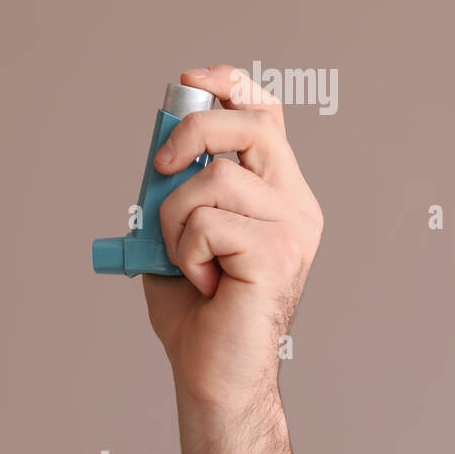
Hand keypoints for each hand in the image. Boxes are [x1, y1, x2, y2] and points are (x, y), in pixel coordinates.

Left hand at [143, 65, 323, 418]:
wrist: (212, 372)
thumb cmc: (196, 310)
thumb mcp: (175, 235)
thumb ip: (174, 192)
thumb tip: (160, 154)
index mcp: (276, 193)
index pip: (267, 116)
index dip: (231, 86)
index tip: (190, 81)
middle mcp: (295, 203)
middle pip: (250, 125)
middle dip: (192, 132)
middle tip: (161, 169)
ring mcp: (293, 227)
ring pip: (212, 181)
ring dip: (174, 221)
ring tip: (187, 262)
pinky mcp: (278, 252)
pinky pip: (206, 222)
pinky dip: (184, 251)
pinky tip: (204, 282)